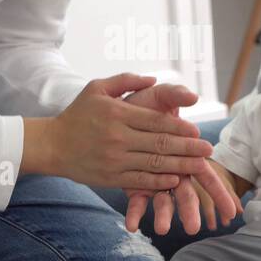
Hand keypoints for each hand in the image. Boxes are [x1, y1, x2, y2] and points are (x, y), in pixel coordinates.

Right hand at [38, 74, 213, 192]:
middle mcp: (117, 137)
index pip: (156, 121)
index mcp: (118, 113)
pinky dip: (159, 182)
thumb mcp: (97, 88)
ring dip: (181, 166)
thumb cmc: (78, 114)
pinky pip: (140, 181)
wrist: (52, 145)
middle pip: (160, 143)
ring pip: (154, 164)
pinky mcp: (110, 177)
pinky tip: (175, 179)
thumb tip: (153, 78)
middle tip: (208, 150)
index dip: (180, 127)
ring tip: (200, 167)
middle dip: (188, 148)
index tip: (198, 131)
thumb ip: (126, 80)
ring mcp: (114, 159)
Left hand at [120, 84, 239, 234]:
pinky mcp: (133, 184)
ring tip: (161, 229)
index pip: (206, 176)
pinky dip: (135, 213)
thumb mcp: (160, 96)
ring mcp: (153, 179)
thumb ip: (175, 94)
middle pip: (186, 193)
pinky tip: (131, 225)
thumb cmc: (144, 104)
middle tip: (195, 228)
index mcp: (184, 154)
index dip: (220, 193)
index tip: (232, 212)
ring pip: (162, 200)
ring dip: (163, 215)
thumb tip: (193, 97)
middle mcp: (172, 170)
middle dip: (191, 210)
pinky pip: (136, 201)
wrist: (116, 112)